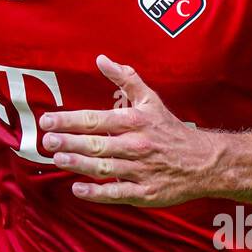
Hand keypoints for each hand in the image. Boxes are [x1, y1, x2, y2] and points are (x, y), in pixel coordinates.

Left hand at [39, 54, 227, 206]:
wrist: (204, 162)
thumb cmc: (171, 130)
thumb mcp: (151, 100)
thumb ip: (125, 78)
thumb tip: (101, 58)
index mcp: (135, 121)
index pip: (95, 119)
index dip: (69, 120)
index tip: (47, 120)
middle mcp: (136, 145)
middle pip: (96, 144)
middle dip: (69, 142)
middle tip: (46, 142)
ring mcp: (141, 170)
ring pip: (104, 168)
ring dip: (78, 164)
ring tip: (57, 160)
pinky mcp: (145, 193)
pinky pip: (117, 193)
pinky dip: (97, 192)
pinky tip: (77, 188)